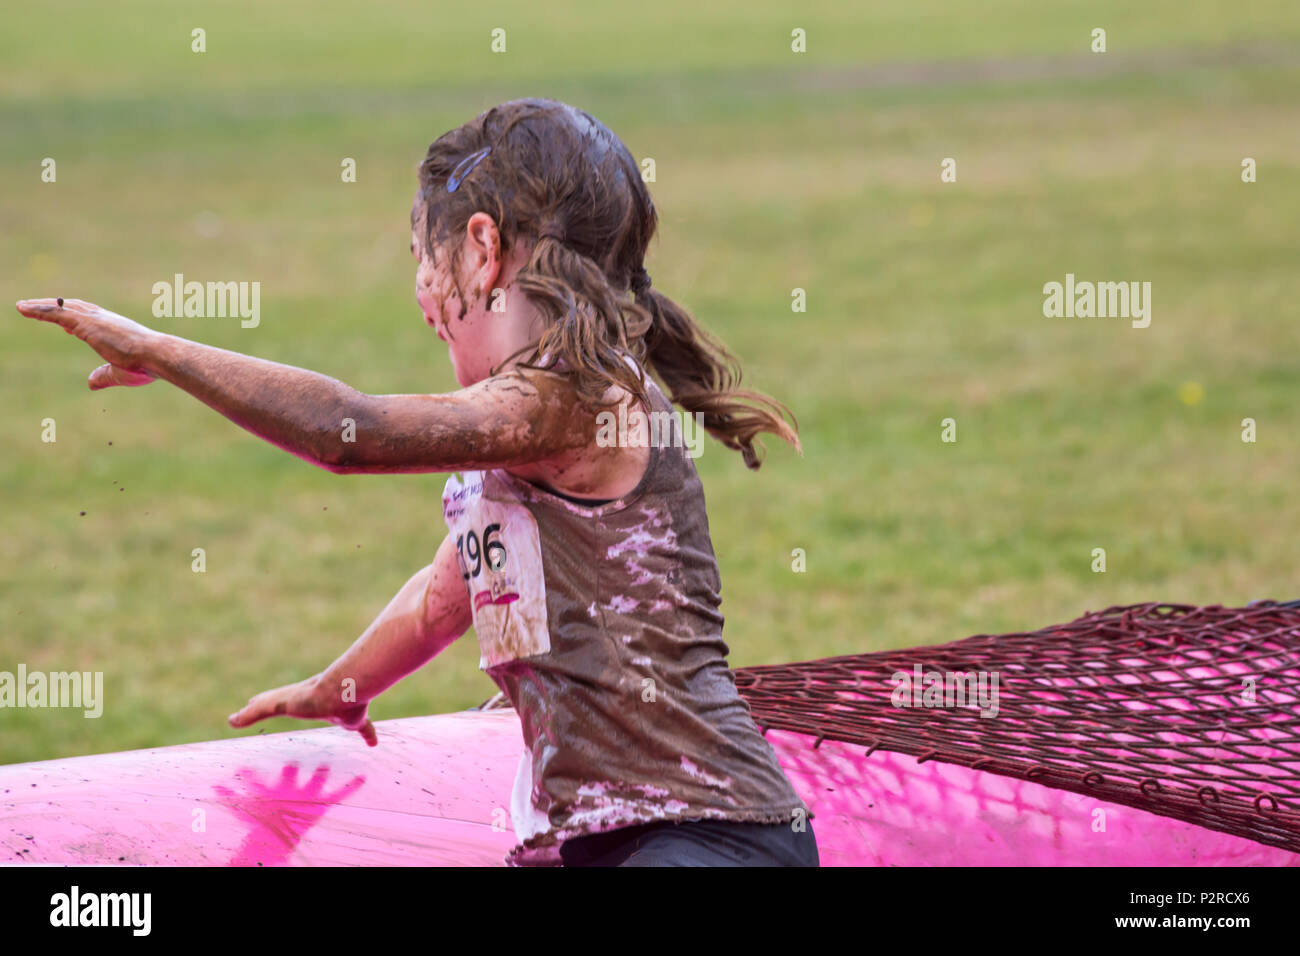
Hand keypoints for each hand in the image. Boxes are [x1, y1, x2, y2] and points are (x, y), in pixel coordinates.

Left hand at [16, 297, 159, 389]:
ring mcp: (93, 319)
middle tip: (36, 307)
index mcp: (113, 328)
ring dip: (39, 306)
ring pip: (60, 307)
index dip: (74, 317)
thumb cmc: (146, 365)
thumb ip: (104, 376)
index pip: (89, 318)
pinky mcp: (85, 323)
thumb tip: (91, 383)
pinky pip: (55, 312)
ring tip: (21, 306)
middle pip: (72, 307)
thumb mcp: (120, 373)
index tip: (63, 321)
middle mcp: (102, 318)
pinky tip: (23, 309)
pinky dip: (38, 309)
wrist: (156, 355)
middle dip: (54, 306)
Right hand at [228, 675, 378, 746]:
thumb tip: (231, 721)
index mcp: (297, 701)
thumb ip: (256, 711)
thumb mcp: (277, 704)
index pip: (275, 701)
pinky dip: (369, 735)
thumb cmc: (310, 696)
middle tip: (293, 730)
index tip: (254, 704)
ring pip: (337, 719)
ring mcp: (338, 712)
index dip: (264, 704)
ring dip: (340, 724)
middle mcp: (318, 705)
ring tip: (341, 733)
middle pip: (307, 710)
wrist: (344, 691)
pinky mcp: (356, 719)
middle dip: (301, 718)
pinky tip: (373, 744)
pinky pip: (365, 729)